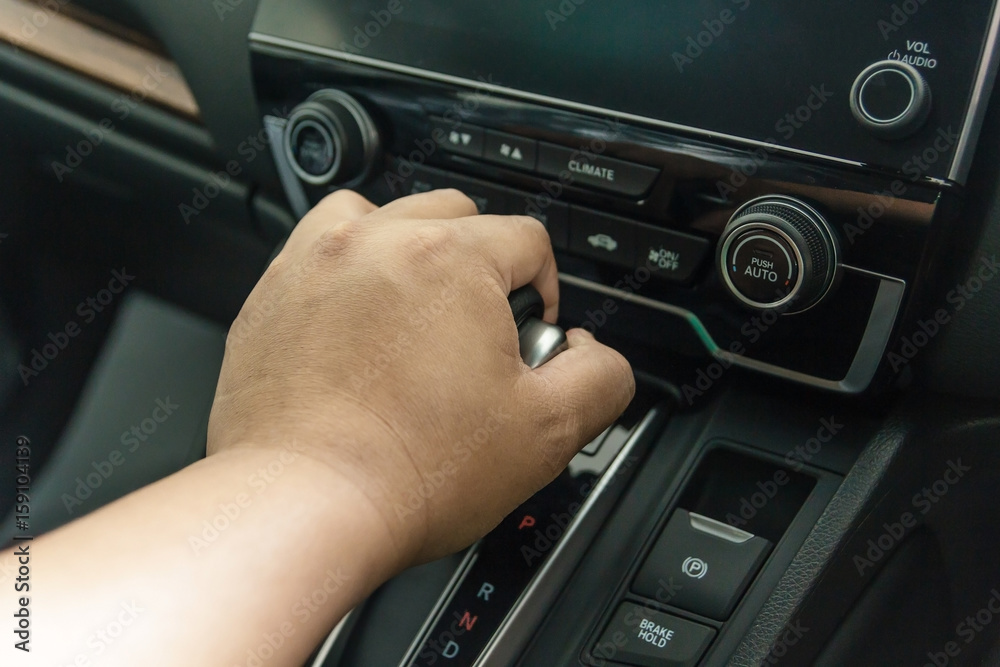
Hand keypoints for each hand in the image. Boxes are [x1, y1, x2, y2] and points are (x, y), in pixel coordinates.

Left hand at [207, 189, 634, 567]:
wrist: (302, 505)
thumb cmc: (407, 471)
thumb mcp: (546, 431)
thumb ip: (599, 377)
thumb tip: (597, 355)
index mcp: (451, 259)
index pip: (527, 239)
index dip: (545, 291)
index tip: (530, 336)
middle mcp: (379, 241)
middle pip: (459, 216)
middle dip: (482, 265)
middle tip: (478, 333)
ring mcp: (318, 260)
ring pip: (384, 216)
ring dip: (413, 249)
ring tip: (417, 313)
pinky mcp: (274, 291)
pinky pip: (322, 248)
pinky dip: (350, 268)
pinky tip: (359, 318)